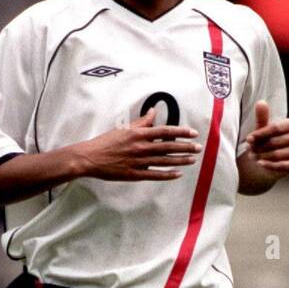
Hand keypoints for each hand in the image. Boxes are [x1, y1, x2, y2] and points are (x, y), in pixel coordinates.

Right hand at [75, 107, 201, 181]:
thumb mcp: (124, 128)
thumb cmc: (106, 142)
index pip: (165, 132)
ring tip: (192, 160)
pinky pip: (154, 175)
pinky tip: (177, 174)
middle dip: (185, 147)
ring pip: (164, 161)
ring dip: (180, 160)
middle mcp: (141, 148)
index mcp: (138, 134)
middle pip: (168, 147)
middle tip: (198, 148)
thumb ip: (141, 122)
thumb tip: (153, 112)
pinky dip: (167, 175)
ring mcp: (138, 162)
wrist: (90, 158)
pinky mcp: (134, 174)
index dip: (181, 132)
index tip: (193, 133)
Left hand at [245, 101, 288, 176]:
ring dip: (263, 157)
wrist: (269, 161)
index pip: (275, 128)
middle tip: (250, 150)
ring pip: (278, 154)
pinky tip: (261, 163)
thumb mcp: (261, 130)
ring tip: (253, 157)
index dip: (260, 134)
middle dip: (260, 147)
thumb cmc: (265, 142)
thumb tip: (261, 102)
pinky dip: (270, 165)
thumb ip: (262, 117)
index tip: (248, 139)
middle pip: (276, 142)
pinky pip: (283, 165)